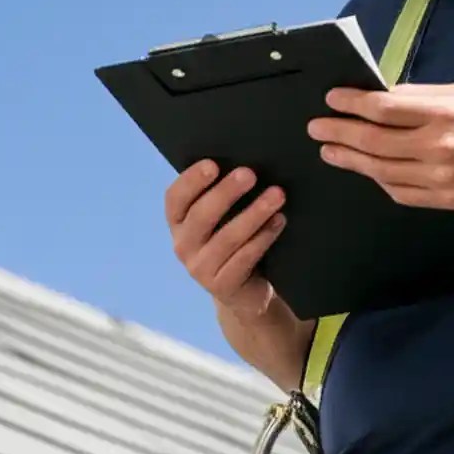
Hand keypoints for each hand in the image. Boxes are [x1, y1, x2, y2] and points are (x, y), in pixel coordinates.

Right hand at [164, 160, 286, 317]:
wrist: (244, 291)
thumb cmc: (233, 241)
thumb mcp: (221, 219)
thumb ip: (222, 196)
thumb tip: (245, 162)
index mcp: (178, 222)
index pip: (175, 199)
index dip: (191, 181)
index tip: (212, 164)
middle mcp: (183, 245)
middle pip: (201, 216)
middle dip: (226, 193)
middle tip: (249, 174)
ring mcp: (200, 269)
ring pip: (227, 238)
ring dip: (254, 213)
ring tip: (277, 195)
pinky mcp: (222, 286)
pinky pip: (244, 258)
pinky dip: (263, 237)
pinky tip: (279, 221)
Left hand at [307, 83, 453, 209]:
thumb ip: (417, 96)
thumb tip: (377, 96)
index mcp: (444, 114)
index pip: (385, 109)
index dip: (353, 104)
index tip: (331, 100)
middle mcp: (439, 147)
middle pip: (375, 141)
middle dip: (340, 132)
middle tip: (316, 128)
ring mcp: (439, 178)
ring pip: (381, 170)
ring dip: (350, 159)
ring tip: (329, 150)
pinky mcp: (442, 200)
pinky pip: (398, 191)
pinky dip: (377, 179)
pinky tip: (364, 168)